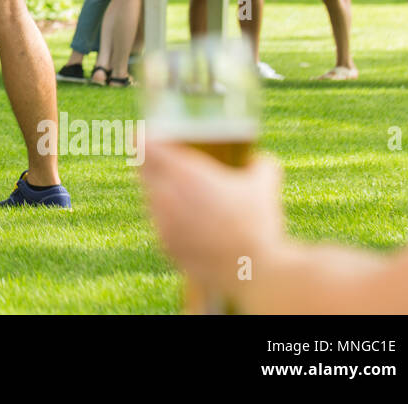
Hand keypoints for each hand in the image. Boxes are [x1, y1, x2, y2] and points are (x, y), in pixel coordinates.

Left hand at [139, 140, 285, 294]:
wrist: (251, 271)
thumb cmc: (256, 223)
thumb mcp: (264, 186)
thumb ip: (260, 165)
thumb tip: (259, 159)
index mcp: (183, 173)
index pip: (144, 145)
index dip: (143, 137)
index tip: (148, 135)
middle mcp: (165, 195)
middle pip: (143, 169)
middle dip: (153, 163)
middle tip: (168, 162)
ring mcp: (162, 221)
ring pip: (151, 196)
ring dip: (162, 190)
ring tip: (187, 194)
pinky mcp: (165, 243)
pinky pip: (160, 221)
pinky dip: (170, 217)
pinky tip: (191, 221)